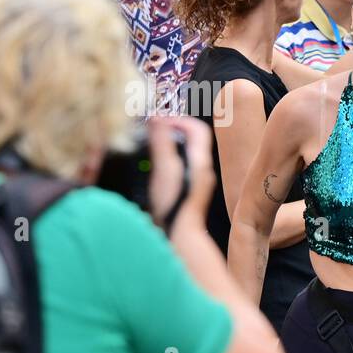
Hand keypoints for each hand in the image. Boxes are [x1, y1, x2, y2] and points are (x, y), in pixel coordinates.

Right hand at [148, 115, 215, 231]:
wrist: (180, 234)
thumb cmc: (175, 203)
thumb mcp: (166, 168)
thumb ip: (163, 142)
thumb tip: (159, 118)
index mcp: (199, 160)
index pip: (198, 130)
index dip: (180, 120)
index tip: (161, 119)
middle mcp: (201, 169)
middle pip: (192, 141)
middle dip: (173, 131)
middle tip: (154, 129)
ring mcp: (196, 182)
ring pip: (186, 155)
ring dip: (169, 146)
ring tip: (151, 145)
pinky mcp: (188, 192)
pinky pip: (181, 169)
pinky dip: (168, 162)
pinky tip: (154, 168)